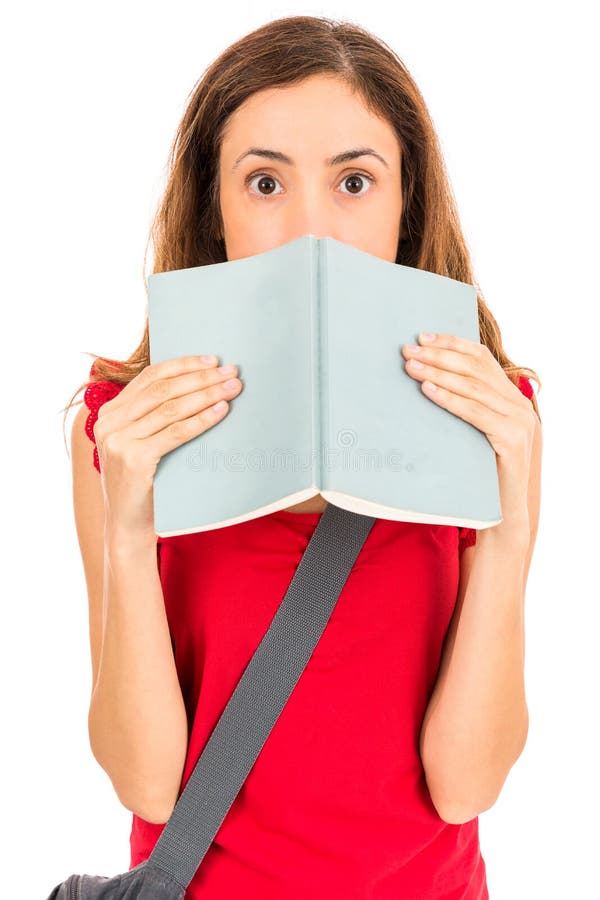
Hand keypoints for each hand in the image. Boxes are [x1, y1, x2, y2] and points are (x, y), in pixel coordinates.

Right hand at [94, 355, 242, 540]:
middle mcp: (109, 422)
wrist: (128, 524)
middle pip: (163, 389)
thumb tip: (198, 385)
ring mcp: (118, 440)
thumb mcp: (140, 442)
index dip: (183, 365)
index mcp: (109, 412)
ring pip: (171, 408)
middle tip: (231, 372)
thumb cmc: (144, 482)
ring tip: (232, 389)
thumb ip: (152, 417)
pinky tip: (221, 411)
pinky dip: (201, 419)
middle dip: (201, 378)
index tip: (212, 360)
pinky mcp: (133, 459)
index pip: (150, 377)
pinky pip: (175, 432)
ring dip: (206, 394)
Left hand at [401, 332, 534, 529]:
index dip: (452, 344)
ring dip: (439, 373)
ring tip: (411, 367)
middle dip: (440, 356)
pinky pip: (476, 413)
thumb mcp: (472, 434)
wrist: (501, 515)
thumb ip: (464, 409)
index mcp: (513, 397)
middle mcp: (521, 405)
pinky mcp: (514, 440)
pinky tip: (428, 390)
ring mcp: (521, 422)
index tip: (422, 337)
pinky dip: (450, 399)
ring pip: (474, 388)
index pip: (482, 359)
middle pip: (476, 369)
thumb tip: (426, 381)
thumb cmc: (479, 474)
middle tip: (408, 350)